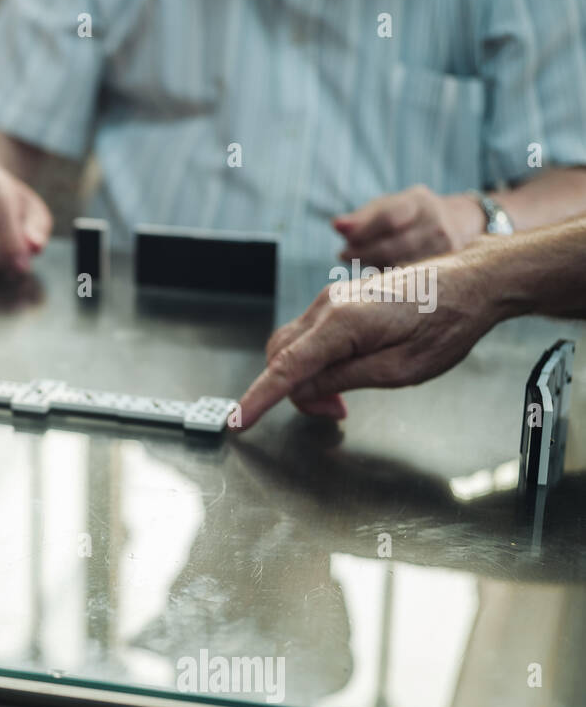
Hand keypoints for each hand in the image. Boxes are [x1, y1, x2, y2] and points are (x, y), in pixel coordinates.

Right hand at [237, 255, 499, 428]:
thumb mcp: (400, 369)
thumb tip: (302, 390)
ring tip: (342, 398)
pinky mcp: (337, 302)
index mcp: (342, 323)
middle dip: (293, 392)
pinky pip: (307, 337)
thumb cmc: (444, 325)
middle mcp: (328, 306)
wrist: (469, 284)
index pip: (285, 369)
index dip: (257, 399)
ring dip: (304, 379)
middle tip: (334, 412)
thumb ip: (343, 379)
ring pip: (290, 347)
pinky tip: (344, 373)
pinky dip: (314, 362)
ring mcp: (330, 301)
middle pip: (280, 357)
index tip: (237, 422)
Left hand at [334, 185, 485, 266]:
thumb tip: (337, 225)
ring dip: (373, 266)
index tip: (343, 239)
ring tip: (359, 262)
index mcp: (419, 202)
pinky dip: (389, 278)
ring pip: (399, 265)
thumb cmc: (410, 214)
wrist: (458, 222)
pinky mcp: (445, 268)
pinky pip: (410, 279)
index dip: (363, 230)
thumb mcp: (389, 205)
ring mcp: (443, 248)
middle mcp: (435, 224)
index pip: (389, 218)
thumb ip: (362, 216)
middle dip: (363, 252)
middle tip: (343, 255)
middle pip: (392, 246)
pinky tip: (377, 275)